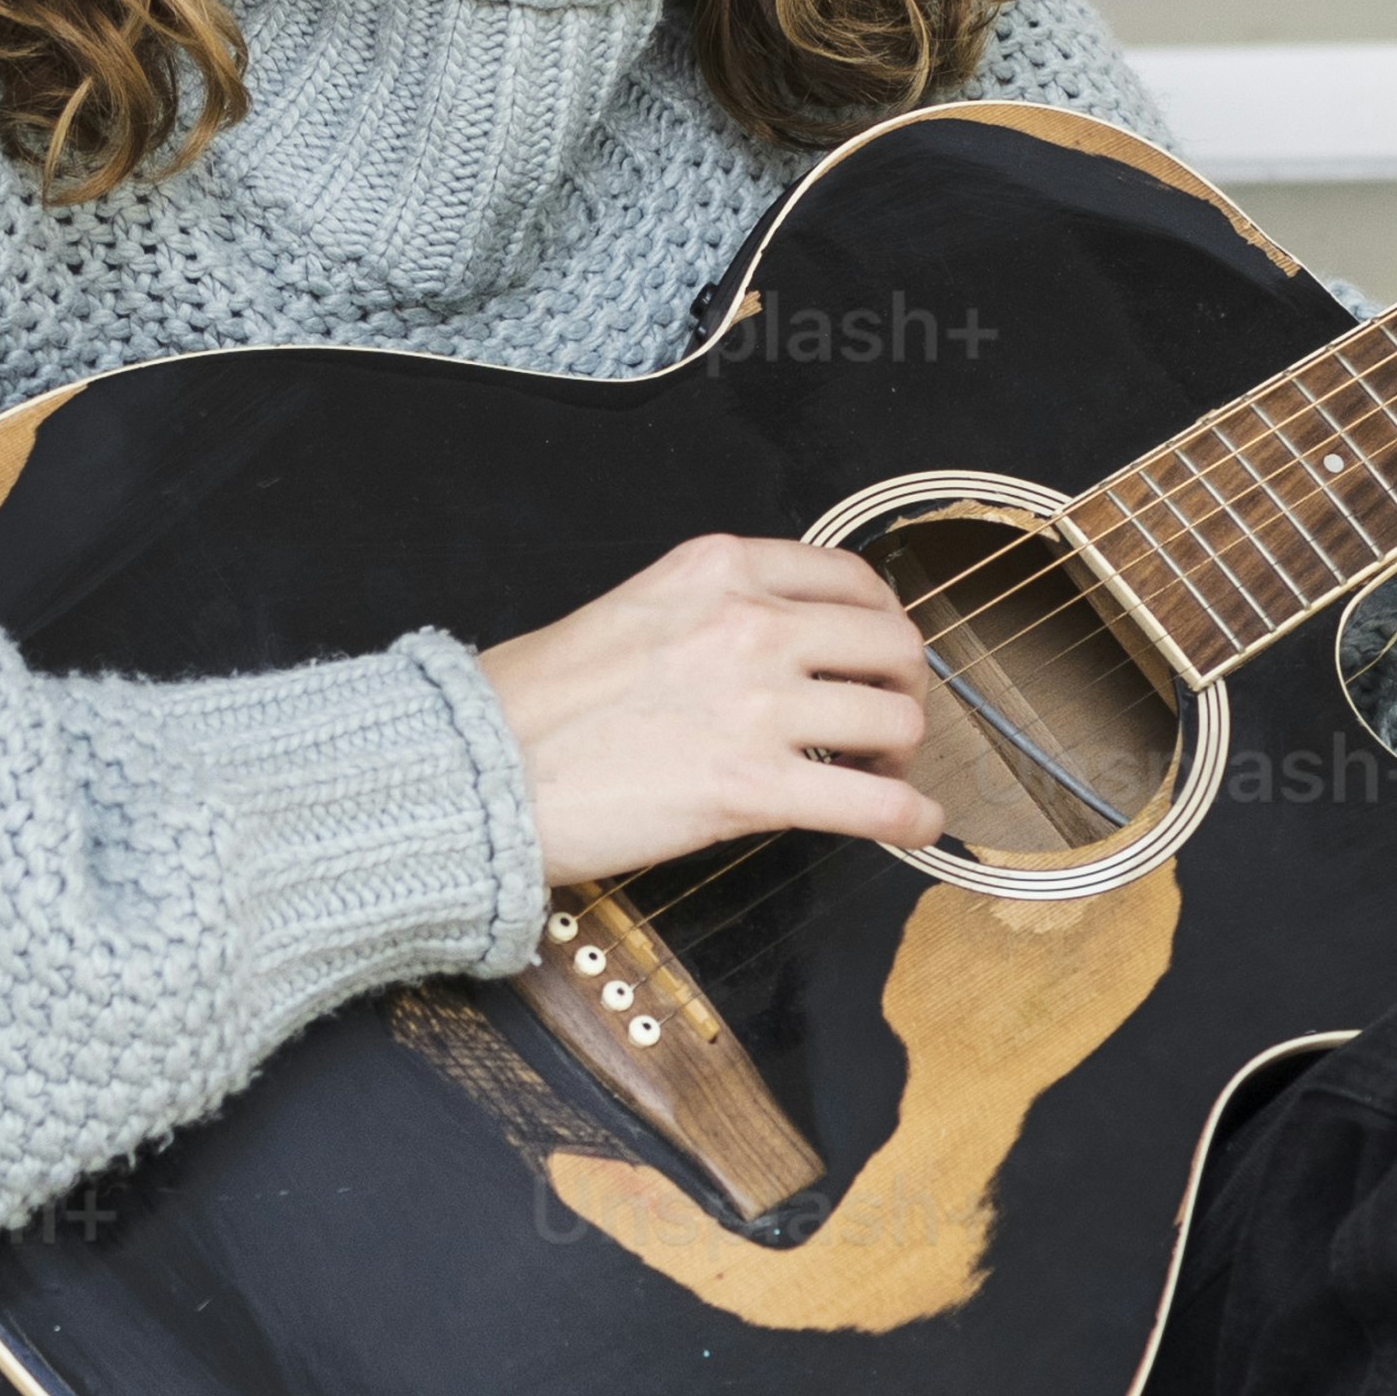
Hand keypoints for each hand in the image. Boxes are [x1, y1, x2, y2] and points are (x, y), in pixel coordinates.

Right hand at [475, 532, 945, 889]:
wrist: (480, 771)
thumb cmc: (535, 704)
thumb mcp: (635, 611)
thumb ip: (714, 613)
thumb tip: (777, 648)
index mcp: (718, 569)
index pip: (849, 579)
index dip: (882, 625)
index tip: (877, 657)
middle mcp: (749, 623)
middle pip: (892, 645)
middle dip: (905, 688)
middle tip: (888, 723)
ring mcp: (755, 703)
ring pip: (896, 718)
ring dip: (905, 753)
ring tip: (883, 776)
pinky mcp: (752, 786)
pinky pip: (875, 802)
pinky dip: (912, 817)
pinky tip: (915, 826)